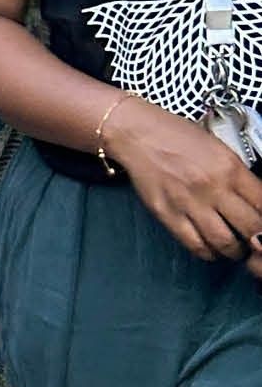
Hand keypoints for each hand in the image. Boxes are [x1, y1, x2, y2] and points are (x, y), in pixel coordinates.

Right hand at [105, 95, 261, 276]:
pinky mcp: (167, 214)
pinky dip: (207, 252)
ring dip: (234, 251)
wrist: (137, 134)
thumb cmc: (178, 137)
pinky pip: (194, 244)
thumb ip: (239, 177)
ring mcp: (189, 202)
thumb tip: (255, 203)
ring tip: (233, 248)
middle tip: (254, 242)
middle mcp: (212, 187)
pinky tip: (210, 248)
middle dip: (256, 241)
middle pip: (250, 228)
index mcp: (230, 168)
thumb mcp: (220, 150)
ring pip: (224, 242)